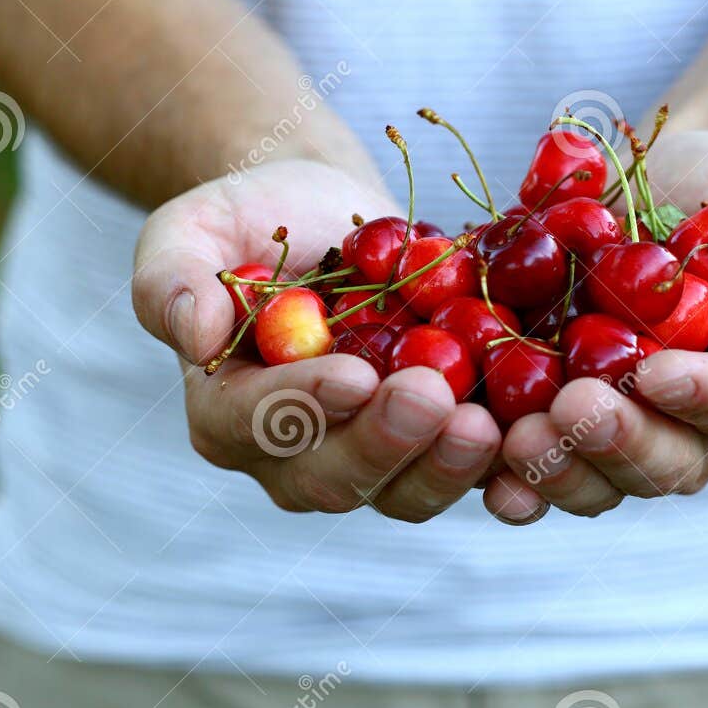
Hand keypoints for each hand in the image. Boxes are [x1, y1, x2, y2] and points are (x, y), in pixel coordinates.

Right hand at [132, 159, 502, 521]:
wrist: (330, 218)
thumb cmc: (253, 219)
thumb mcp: (193, 228)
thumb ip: (171, 278)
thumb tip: (192, 332)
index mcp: (226, 415)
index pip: (257, 426)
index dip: (306, 407)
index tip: (355, 375)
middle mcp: (293, 458)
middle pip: (334, 476)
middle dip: (388, 442)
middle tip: (436, 397)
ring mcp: (369, 459)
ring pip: (403, 490)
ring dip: (447, 465)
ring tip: (489, 423)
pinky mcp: (433, 447)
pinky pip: (466, 476)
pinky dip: (501, 471)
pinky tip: (536, 444)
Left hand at [482, 131, 707, 522]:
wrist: (655, 180)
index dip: (703, 399)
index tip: (660, 370)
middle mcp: (685, 433)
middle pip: (663, 466)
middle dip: (618, 441)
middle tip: (575, 406)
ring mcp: (612, 432)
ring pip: (595, 481)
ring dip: (557, 468)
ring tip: (520, 435)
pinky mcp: (546, 419)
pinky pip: (528, 469)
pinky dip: (502, 473)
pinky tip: (476, 456)